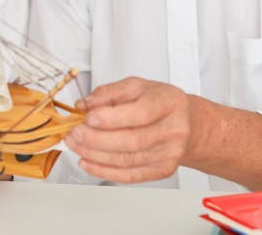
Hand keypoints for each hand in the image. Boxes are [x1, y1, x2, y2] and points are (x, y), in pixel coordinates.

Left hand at [66, 76, 190, 183]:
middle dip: (97, 139)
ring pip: (128, 160)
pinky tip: (88, 162)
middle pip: (132, 140)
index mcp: (168, 102)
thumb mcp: (136, 86)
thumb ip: (109, 93)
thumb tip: (84, 105)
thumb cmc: (159, 102)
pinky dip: (104, 171)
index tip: (87, 118)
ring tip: (76, 145)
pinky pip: (130, 176)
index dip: (111, 118)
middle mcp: (174, 129)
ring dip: (95, 155)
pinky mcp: (163, 170)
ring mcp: (170, 153)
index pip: (140, 113)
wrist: (186, 123)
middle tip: (74, 134)